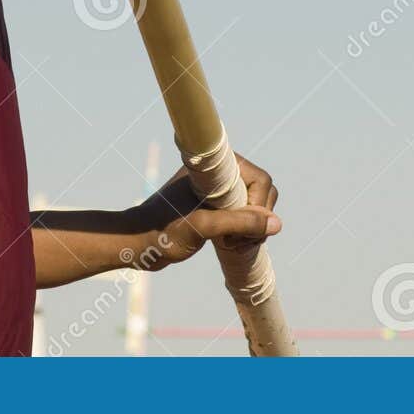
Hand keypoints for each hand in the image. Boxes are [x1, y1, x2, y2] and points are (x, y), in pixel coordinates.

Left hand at [130, 152, 280, 270]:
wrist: (136, 243)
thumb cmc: (163, 231)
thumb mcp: (205, 227)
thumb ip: (241, 222)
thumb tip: (277, 224)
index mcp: (216, 168)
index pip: (260, 180)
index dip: (258, 207)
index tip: (239, 229)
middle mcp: (221, 175)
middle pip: (262, 194)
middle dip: (256, 221)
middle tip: (235, 241)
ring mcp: (219, 192)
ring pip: (256, 208)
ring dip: (250, 231)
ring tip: (230, 245)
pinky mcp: (217, 208)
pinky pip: (245, 217)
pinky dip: (243, 234)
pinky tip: (228, 245)